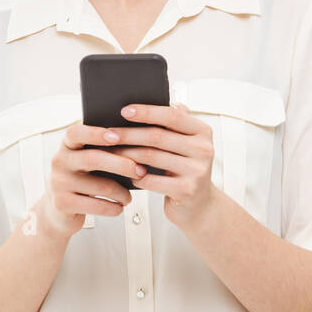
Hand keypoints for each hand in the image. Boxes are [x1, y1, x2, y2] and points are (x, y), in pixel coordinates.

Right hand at [40, 123, 135, 238]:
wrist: (60, 209)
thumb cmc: (84, 178)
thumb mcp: (89, 161)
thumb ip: (105, 150)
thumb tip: (139, 143)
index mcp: (68, 144)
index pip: (77, 132)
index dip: (96, 134)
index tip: (117, 136)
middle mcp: (60, 160)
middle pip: (93, 158)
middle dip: (121, 165)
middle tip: (141, 171)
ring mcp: (59, 183)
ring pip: (99, 186)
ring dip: (121, 193)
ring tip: (129, 197)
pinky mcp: (62, 204)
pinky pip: (95, 205)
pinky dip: (113, 208)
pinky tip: (119, 207)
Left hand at [106, 101, 216, 229]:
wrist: (200, 205)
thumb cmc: (186, 170)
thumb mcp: (185, 144)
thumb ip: (172, 124)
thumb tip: (142, 107)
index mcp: (202, 132)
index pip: (172, 115)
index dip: (146, 112)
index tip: (124, 111)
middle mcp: (203, 149)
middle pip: (158, 136)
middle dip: (129, 134)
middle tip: (109, 134)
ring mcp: (197, 170)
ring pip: (151, 157)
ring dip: (127, 154)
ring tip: (111, 153)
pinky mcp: (187, 190)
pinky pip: (151, 180)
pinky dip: (135, 176)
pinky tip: (126, 174)